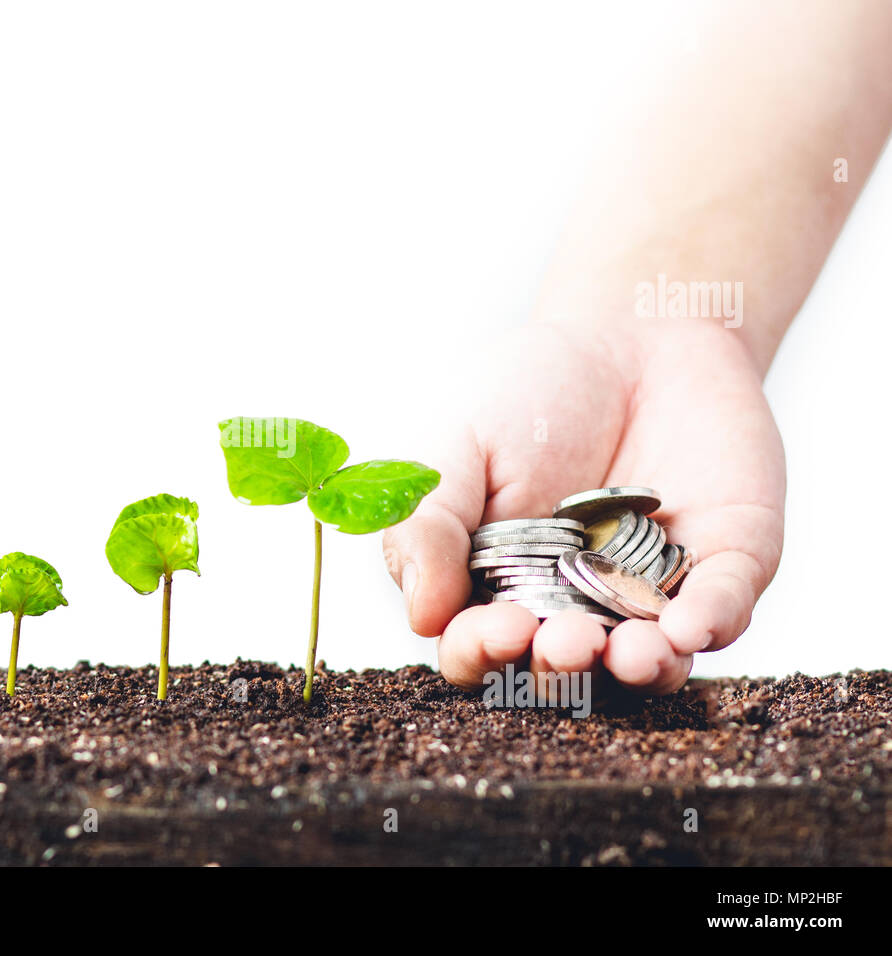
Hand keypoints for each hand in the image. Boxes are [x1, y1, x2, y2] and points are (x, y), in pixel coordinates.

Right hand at [383, 317, 784, 695]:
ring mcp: (652, 594)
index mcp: (496, 588)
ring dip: (640, 671)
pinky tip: (689, 625)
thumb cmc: (527, 390)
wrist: (630, 327)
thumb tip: (421, 617)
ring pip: (650, 663)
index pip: (481, 651)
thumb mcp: (456, 444)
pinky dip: (710, 622)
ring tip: (631, 654)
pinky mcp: (723, 564)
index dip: (484, 655)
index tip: (499, 629)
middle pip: (565, 673)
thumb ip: (427, 525)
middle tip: (567, 640)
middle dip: (564, 670)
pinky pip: (723, 609)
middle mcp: (574, 606)